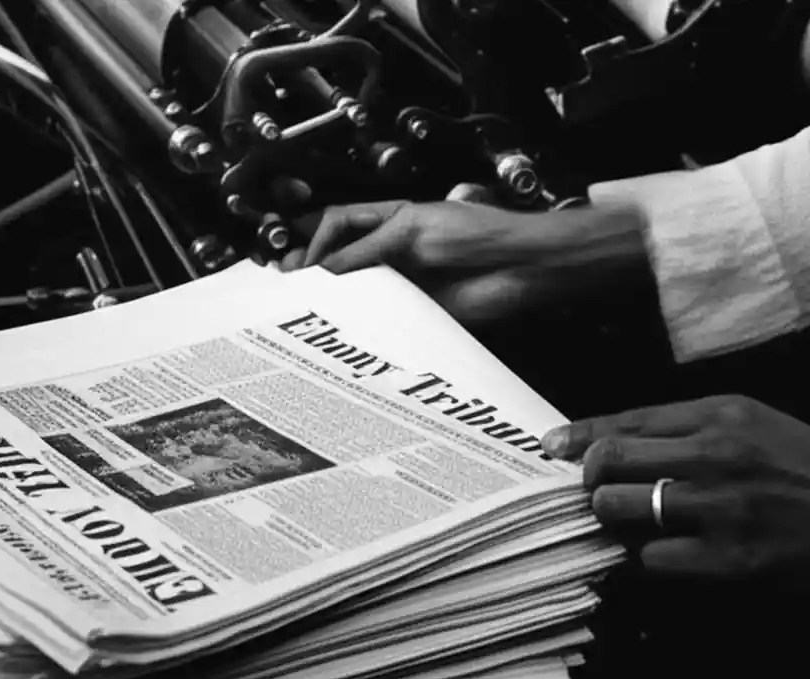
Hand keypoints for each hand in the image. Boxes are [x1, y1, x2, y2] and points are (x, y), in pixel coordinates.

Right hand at [280, 193, 649, 323]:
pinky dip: (362, 322)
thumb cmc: (479, 234)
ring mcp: (406, 280)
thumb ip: (367, 251)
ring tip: (308, 311)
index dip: (319, 241)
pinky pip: (383, 317)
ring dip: (336, 299)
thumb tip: (326, 270)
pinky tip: (346, 328)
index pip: (340, 224)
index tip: (306, 265)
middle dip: (315, 270)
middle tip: (289, 287)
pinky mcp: (418, 310)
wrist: (520, 267)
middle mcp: (394, 249)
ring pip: (359, 289)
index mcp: (392, 219)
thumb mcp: (413, 232)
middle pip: (343, 258)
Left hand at [541, 395, 809, 596]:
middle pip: (608, 464)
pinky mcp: (732, 561)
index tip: (551, 448)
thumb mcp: (758, 424)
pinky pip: (653, 561)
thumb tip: (616, 442)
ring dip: (616, 523)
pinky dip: (652, 561)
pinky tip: (673, 558)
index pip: (624, 420)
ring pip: (620, 511)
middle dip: (591, 483)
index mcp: (720, 412)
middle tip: (598, 498)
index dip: (579, 437)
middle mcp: (715, 453)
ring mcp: (722, 508)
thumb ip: (690, 429)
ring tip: (634, 529)